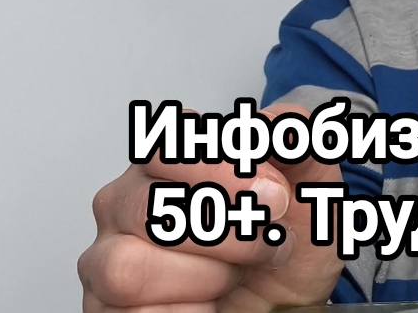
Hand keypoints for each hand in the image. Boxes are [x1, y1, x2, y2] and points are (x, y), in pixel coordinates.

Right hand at [78, 104, 344, 311]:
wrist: (292, 300)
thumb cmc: (288, 236)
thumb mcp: (311, 183)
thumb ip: (296, 138)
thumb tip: (272, 124)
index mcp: (168, 160)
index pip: (170, 146)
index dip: (225, 172)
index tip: (274, 194)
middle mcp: (126, 203)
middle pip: (150, 208)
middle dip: (227, 232)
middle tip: (266, 241)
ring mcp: (107, 260)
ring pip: (130, 268)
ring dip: (206, 278)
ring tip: (234, 277)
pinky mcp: (107, 311)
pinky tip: (212, 305)